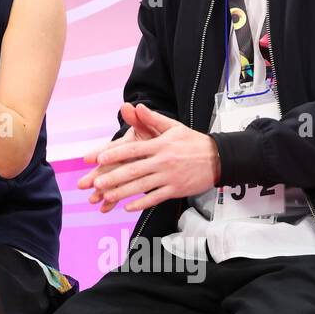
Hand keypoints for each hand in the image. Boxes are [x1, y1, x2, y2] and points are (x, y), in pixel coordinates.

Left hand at [83, 102, 219, 211]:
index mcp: (160, 145)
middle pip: (133, 170)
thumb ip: (153, 119)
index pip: (133, 150)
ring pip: (142, 186)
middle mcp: (163, 161)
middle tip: (95, 183)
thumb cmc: (193, 142)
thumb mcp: (174, 127)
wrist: (219, 158)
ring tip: (106, 196)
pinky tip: (127, 207)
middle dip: (113, 177)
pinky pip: (155, 198)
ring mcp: (169, 177)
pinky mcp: (176, 190)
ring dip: (122, 192)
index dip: (115, 154)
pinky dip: (141, 203)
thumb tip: (137, 106)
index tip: (98, 159)